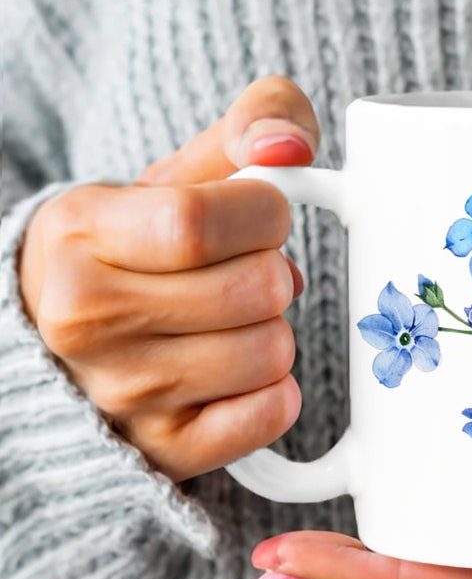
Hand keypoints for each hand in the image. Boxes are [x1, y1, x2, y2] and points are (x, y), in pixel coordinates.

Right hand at [17, 76, 320, 481]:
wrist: (75, 341)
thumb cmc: (137, 250)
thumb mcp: (175, 176)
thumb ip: (247, 130)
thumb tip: (290, 146)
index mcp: (80, 234)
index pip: (202, 221)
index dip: (261, 212)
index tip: (257, 214)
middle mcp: (85, 320)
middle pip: (256, 289)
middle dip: (273, 272)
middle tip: (241, 274)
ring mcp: (122, 394)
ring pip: (272, 352)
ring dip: (273, 331)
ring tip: (232, 324)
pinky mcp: (165, 449)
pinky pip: (273, 412)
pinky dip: (273, 390)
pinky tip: (236, 373)